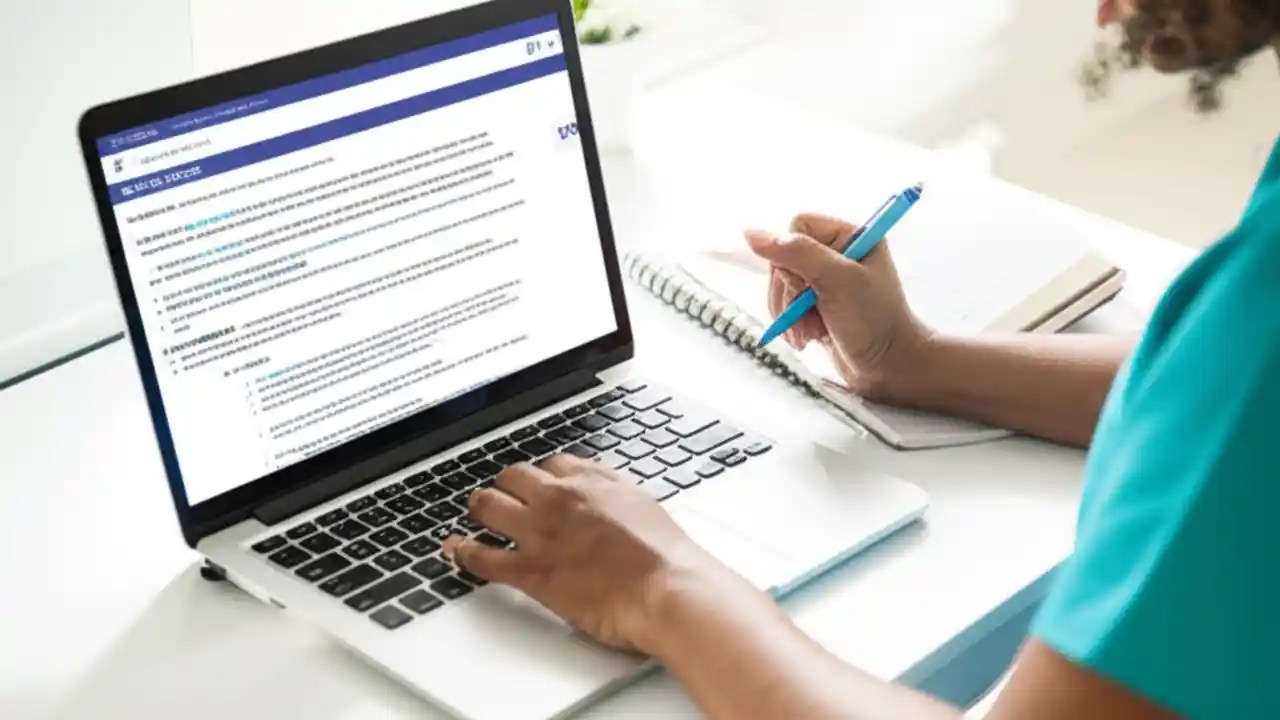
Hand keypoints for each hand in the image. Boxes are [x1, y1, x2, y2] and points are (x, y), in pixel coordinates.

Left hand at [445, 456, 718, 653]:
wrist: (666, 588)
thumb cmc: (666, 557)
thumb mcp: (643, 506)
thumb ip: (616, 494)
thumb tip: (605, 493)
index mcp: (591, 481)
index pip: (552, 464)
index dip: (542, 477)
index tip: (538, 485)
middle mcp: (560, 498)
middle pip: (514, 476)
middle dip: (505, 486)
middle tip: (501, 496)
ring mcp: (540, 533)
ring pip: (489, 505)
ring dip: (479, 509)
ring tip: (475, 514)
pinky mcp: (529, 570)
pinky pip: (481, 555)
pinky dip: (462, 551)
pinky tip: (454, 550)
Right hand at [745, 213, 932, 398]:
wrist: (888, 367)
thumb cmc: (873, 320)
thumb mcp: (837, 279)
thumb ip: (796, 253)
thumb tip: (751, 234)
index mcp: (849, 236)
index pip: (797, 227)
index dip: (793, 256)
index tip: (808, 285)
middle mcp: (837, 253)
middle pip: (783, 258)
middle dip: (789, 292)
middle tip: (809, 311)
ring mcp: (825, 281)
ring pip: (779, 284)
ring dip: (788, 312)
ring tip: (809, 333)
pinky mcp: (815, 305)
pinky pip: (783, 305)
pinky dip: (790, 324)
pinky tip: (808, 338)